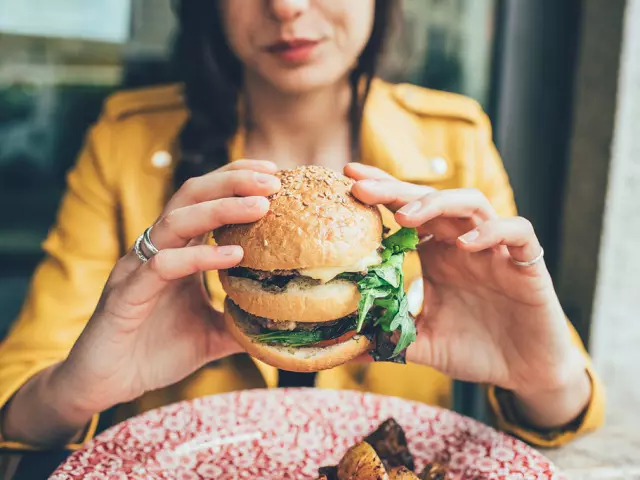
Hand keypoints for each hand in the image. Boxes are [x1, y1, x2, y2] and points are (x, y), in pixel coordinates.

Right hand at [55, 160, 280, 418]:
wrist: (106, 384)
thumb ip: (241, 321)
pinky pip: (162, 265)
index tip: (275, 175)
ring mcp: (138, 268)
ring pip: (176, 220)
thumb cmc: (156, 352)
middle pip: (191, 195)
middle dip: (233, 181)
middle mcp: (156, 249)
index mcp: (176, 250)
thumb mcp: (211, 334)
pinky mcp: (126, 294)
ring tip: (261, 206)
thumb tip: (284, 322)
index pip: (205, 199)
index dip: (236, 180)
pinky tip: (233, 256)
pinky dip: (198, 256)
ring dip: (221, 208)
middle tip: (273, 179)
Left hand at [346, 163, 590, 427]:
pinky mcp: (527, 264)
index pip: (407, 210)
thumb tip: (344, 349)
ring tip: (406, 215)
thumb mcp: (422, 343)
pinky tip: (466, 244)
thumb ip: (388, 339)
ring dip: (438, 204)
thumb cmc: (474, 350)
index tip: (348, 178)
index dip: (382, 191)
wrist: (524, 372)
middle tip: (361, 186)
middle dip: (395, 189)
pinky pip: (517, 232)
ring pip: (472, 203)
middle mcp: (463, 244)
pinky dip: (492, 231)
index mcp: (436, 255)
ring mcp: (495, 250)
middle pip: (431, 200)